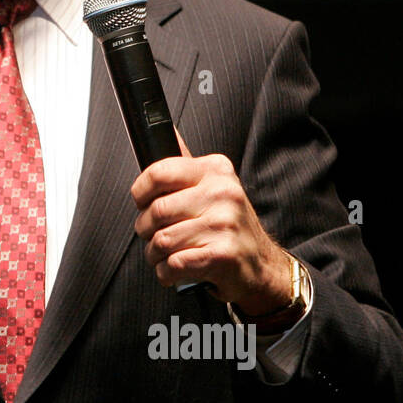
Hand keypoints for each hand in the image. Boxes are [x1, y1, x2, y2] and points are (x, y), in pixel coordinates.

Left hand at [131, 129, 292, 314]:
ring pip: (161, 241)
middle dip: (146, 229)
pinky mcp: (222, 255)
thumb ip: (186, 164)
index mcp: (215, 170)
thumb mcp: (214, 186)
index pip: (159, 172)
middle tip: (154, 235)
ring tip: (165, 255)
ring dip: (155, 254)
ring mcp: (224, 224)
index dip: (140, 191)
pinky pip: (173, 264)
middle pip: (156, 211)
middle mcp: (222, 193)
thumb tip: (165, 131)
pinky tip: (175, 270)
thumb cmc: (228, 224)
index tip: (142, 202)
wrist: (262, 264)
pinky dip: (166, 272)